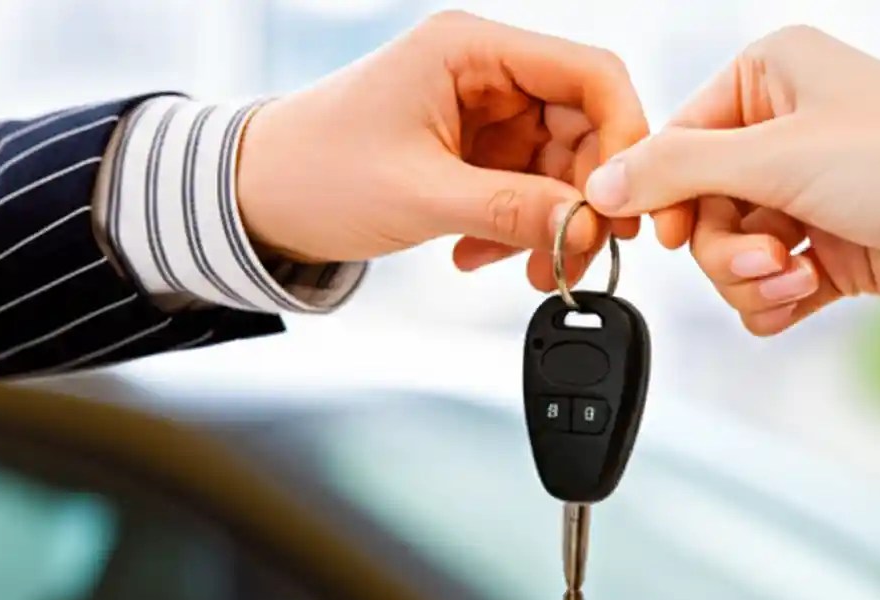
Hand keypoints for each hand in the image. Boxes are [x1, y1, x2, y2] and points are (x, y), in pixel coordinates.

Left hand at [236, 10, 647, 290]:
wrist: (255, 201)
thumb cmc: (314, 172)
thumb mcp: (419, 195)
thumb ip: (511, 209)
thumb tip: (589, 226)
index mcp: (471, 49)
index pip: (588, 73)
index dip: (623, 135)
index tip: (623, 202)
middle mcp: (484, 73)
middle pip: (582, 127)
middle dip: (583, 198)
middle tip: (576, 256)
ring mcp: (480, 113)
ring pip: (558, 167)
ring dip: (552, 224)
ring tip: (530, 269)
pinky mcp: (470, 152)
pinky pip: (524, 190)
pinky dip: (518, 229)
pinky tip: (479, 254)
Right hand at [583, 26, 879, 356]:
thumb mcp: (775, 155)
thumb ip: (675, 172)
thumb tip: (599, 185)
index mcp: (773, 76)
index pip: (679, 140)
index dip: (669, 194)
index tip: (673, 234)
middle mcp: (789, 130)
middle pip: (704, 206)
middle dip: (727, 247)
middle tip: (768, 258)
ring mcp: (810, 192)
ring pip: (732, 251)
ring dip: (754, 277)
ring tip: (798, 277)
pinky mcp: (831, 247)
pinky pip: (767, 283)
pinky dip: (775, 299)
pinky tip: (802, 298)